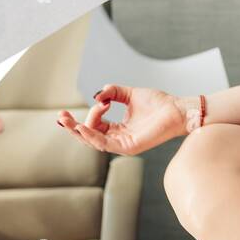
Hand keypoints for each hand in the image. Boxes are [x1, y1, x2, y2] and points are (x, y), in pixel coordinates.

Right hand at [57, 85, 195, 155]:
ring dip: (78, 131)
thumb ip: (112, 92)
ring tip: (67, 122)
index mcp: (118, 129)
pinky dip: (92, 136)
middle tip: (61, 116)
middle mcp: (118, 138)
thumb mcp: (130, 94)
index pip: (95, 125)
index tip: (103, 99)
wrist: (178, 108)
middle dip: (72, 127)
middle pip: (88, 136)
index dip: (93, 112)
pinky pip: (105, 145)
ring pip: (93, 141)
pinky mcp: (129, 147)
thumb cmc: (159, 103)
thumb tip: (97, 94)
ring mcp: (123, 144)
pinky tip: (83, 128)